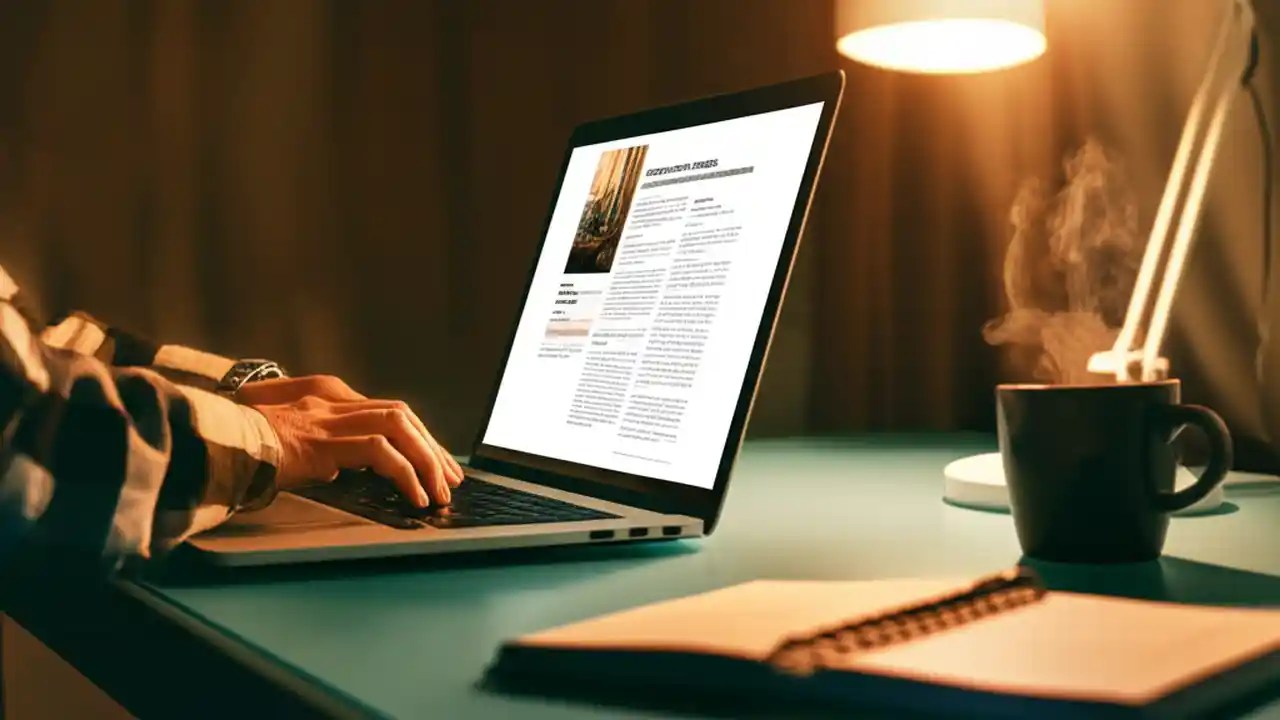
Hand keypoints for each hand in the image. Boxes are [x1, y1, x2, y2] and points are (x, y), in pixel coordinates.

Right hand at [240, 376, 463, 507]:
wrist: (207, 443)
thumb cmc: (238, 446)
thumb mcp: (286, 441)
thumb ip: (316, 448)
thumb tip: (338, 470)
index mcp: (324, 396)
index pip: (387, 410)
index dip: (417, 436)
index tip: (436, 463)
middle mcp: (331, 399)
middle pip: (401, 414)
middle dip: (432, 448)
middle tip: (450, 479)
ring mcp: (327, 417)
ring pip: (399, 426)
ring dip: (425, 460)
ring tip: (438, 493)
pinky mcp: (322, 441)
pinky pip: (381, 453)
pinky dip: (404, 474)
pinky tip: (414, 496)